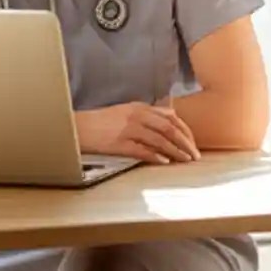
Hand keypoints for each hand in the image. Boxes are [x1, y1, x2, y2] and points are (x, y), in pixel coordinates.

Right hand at [74, 102, 200, 163]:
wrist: (76, 128)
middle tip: (194, 155)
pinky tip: (165, 162)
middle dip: (185, 142)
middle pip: (169, 128)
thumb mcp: (125, 111)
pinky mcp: (119, 143)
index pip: (170, 117)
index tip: (192, 143)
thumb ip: (147, 114)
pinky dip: (156, 156)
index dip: (185, 130)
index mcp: (139, 107)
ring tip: (185, 160)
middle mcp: (136, 116)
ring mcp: (128, 129)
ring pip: (160, 139)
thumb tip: (170, 117)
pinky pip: (142, 150)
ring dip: (176, 151)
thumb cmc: (100, 122)